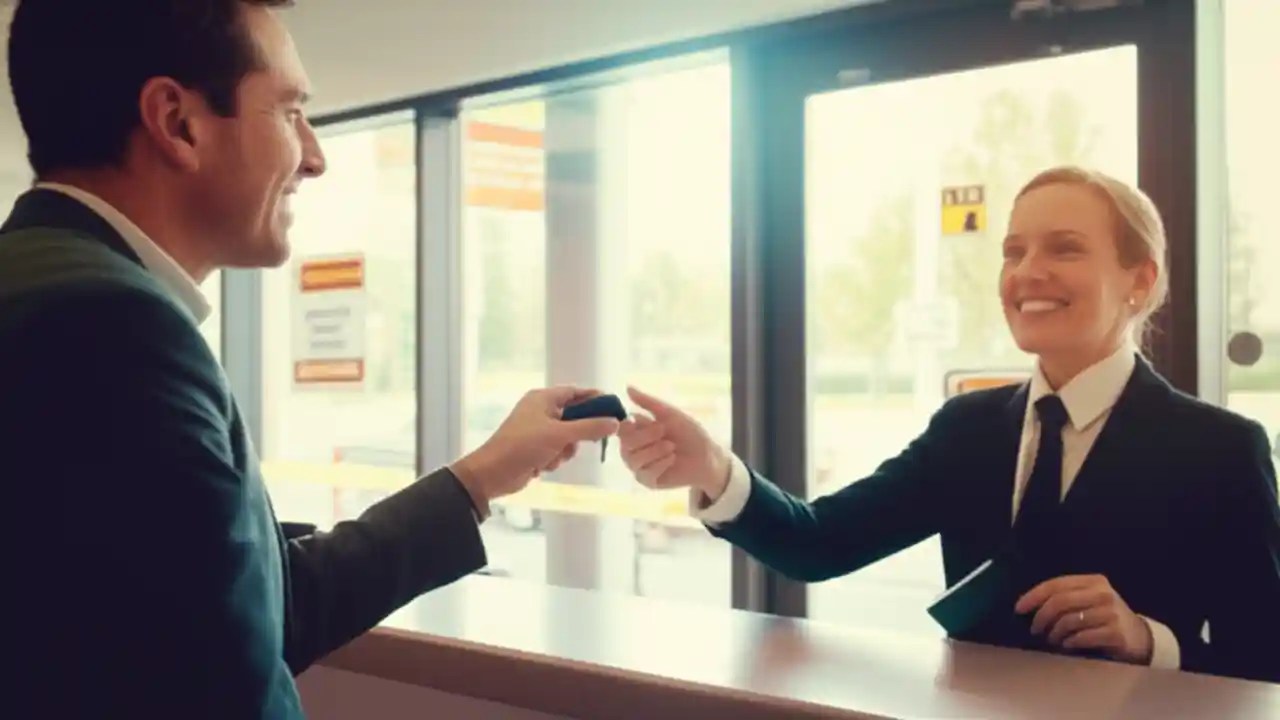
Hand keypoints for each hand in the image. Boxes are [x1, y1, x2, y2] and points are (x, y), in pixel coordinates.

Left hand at [451, 386, 619, 516]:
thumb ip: (589, 428)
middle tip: (591, 440)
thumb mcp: (560, 435)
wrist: (493, 473)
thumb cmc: (523, 446)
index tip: (614, 408)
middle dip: (579, 432)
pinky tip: (544, 465)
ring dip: (566, 449)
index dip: (595, 398)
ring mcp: (538, 430)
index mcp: (543, 398)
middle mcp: (541, 411)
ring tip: (554, 456)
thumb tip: (615, 423)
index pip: (575, 392)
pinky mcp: (536, 448)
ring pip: (569, 437)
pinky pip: (558, 450)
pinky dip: (555, 458)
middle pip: (575, 416)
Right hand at [617, 386, 730, 499]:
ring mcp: (640, 467)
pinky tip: (672, 459)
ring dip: (654, 451)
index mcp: (636, 432)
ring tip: (671, 446)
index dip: (627, 426)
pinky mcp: (649, 482)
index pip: (620, 429)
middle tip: (663, 431)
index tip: (640, 420)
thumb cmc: (688, 432)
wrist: (708, 455)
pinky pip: (645, 474)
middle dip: (645, 437)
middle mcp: (633, 450)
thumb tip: (628, 387)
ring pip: (633, 460)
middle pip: (625, 445)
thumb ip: (648, 403)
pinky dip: (659, 464)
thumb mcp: (670, 413)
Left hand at [1016, 574, 1153, 663]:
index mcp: (1093, 581)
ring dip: (1055, 633)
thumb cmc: (1104, 617)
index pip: (1056, 585)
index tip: (1018, 609)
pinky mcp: (1115, 633)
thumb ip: (1065, 597)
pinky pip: (1082, 637)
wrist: (1139, 637)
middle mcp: (1103, 594)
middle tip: (1035, 629)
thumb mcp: (1088, 600)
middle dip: (1041, 617)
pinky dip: (1069, 642)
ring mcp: (1111, 613)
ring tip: (1052, 640)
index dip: (1033, 596)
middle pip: (1060, 602)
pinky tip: (1067, 645)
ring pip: (1069, 621)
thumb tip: (1028, 605)